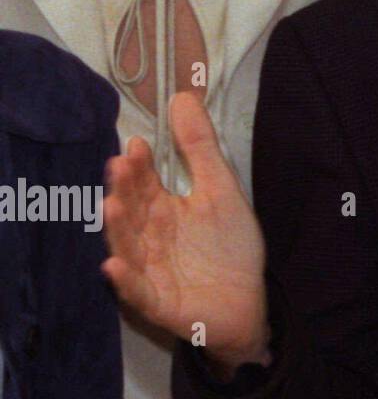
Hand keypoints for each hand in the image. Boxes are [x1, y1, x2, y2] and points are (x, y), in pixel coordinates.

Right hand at [102, 90, 269, 370]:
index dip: (139, 165)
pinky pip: (136, 291)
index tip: (136, 143)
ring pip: (127, 246)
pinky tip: (113, 265)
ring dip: (118, 228)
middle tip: (120, 166)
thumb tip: (183, 95)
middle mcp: (148, 236)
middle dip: (125, 190)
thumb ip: (201, 147)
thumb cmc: (229, 245)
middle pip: (132, 210)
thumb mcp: (220, 190)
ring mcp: (149, 269)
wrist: (245, 302)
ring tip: (112, 205)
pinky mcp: (156, 301)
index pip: (144, 183)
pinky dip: (124, 280)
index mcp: (162, 209)